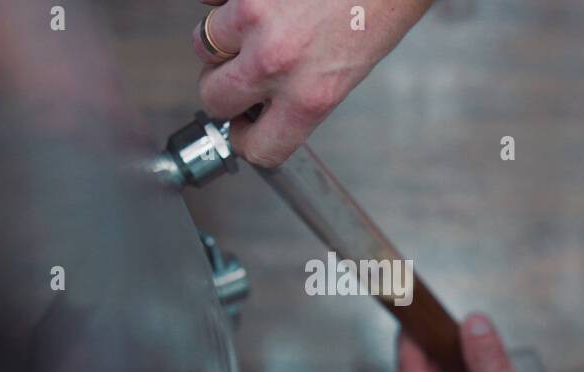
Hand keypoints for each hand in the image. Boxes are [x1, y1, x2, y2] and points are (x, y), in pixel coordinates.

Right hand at [193, 0, 432, 166]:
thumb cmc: (380, 5)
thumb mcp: (352, 67)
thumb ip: (305, 91)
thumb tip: (270, 102)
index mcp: (311, 94)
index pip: (260, 146)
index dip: (249, 139)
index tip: (245, 129)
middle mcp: (276, 60)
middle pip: (215, 98)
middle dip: (224, 88)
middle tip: (240, 74)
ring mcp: (252, 17)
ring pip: (203, 44)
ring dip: (223, 38)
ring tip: (256, 23)